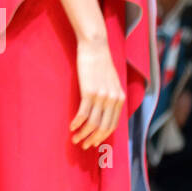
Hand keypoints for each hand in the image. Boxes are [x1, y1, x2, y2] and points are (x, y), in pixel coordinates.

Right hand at [70, 34, 125, 150]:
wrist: (95, 46)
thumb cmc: (100, 62)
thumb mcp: (110, 80)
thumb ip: (110, 95)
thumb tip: (103, 109)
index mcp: (119, 98)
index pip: (112, 124)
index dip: (102, 136)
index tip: (93, 142)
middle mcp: (113, 99)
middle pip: (103, 127)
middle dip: (92, 139)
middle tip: (83, 144)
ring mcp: (102, 96)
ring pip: (93, 123)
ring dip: (83, 134)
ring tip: (75, 138)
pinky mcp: (89, 91)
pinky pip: (84, 113)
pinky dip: (77, 123)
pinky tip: (71, 126)